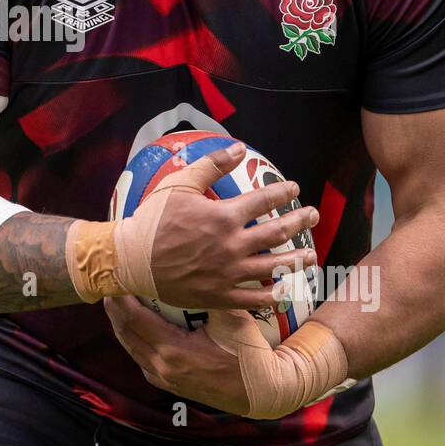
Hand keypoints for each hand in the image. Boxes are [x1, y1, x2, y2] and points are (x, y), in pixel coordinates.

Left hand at [103, 293, 255, 414]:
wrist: (262, 392)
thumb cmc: (249, 355)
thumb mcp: (234, 319)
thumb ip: (213, 293)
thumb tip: (195, 264)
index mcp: (173, 351)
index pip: (133, 320)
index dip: (120, 298)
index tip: (116, 278)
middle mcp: (163, 368)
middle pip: (126, 333)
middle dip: (116, 309)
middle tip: (113, 285)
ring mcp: (165, 379)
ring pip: (132, 348)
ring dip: (123, 324)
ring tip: (120, 302)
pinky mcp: (171, 386)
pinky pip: (143, 360)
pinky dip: (135, 340)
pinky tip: (139, 326)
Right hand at [142, 143, 319, 309]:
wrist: (131, 259)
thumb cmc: (152, 219)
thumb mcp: (179, 184)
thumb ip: (211, 165)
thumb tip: (239, 147)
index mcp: (223, 216)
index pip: (264, 200)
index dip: (283, 192)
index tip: (294, 188)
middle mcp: (231, 245)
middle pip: (277, 232)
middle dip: (300, 221)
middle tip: (313, 216)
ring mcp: (228, 273)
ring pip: (273, 266)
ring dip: (296, 260)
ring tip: (311, 255)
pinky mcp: (220, 295)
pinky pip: (254, 298)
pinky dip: (273, 295)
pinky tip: (286, 290)